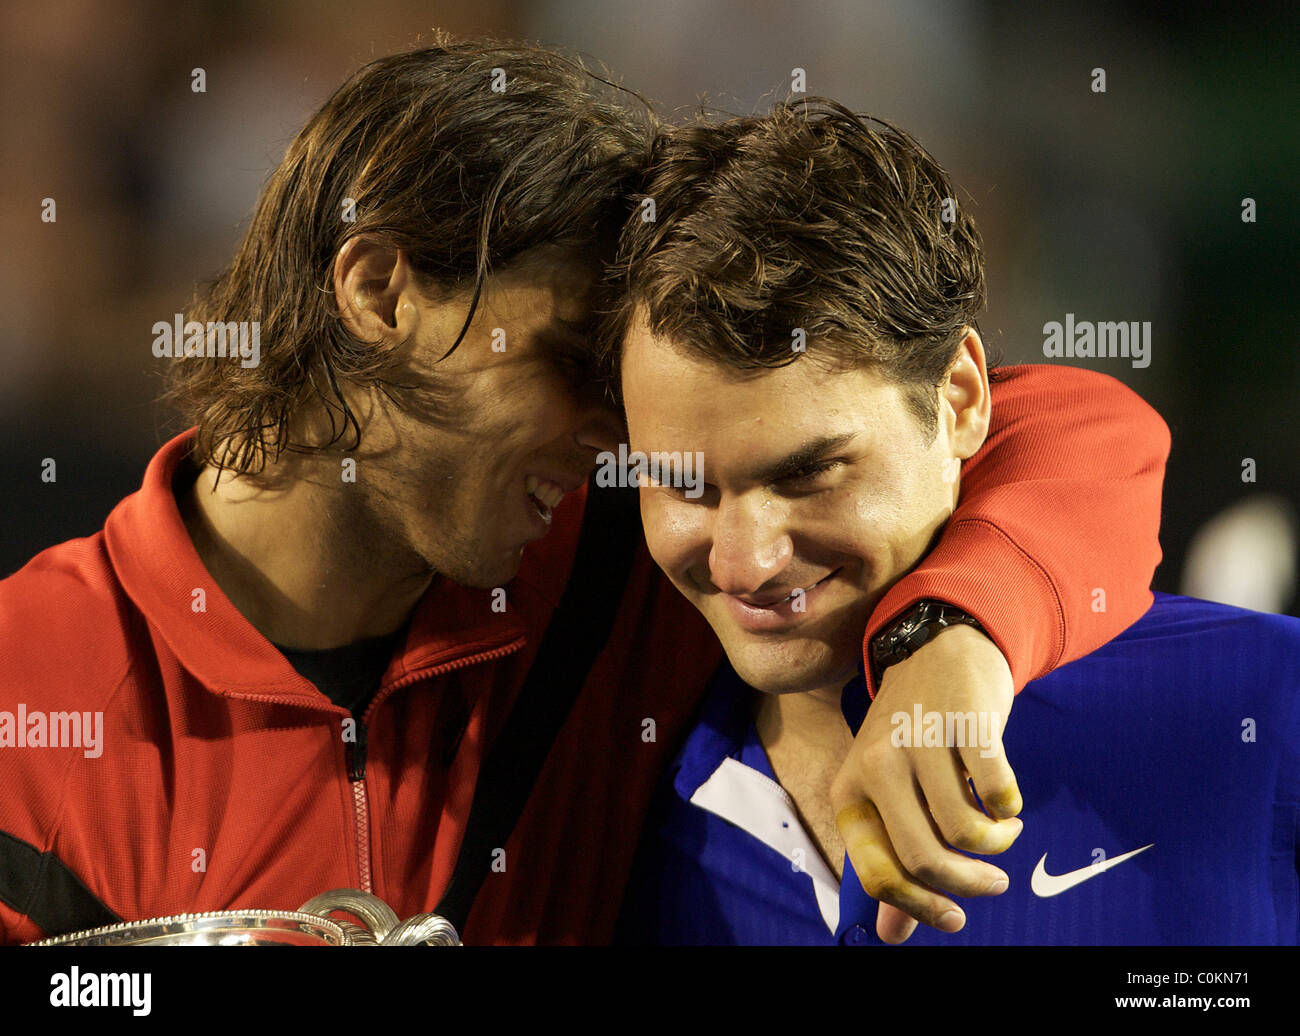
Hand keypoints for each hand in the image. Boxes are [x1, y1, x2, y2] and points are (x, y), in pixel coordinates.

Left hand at [829, 623, 1022, 943]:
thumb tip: (894, 935)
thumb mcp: (887, 790)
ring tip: (1001, 831)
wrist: (936, 647)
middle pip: (923, 856)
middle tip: (993, 883)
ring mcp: (921, 740)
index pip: (876, 869)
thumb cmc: (910, 733)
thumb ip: (892, 857)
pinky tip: (1007, 802)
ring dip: (995, 844)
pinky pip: (999, 792)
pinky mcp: (966, 721)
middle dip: (967, 884)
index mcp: (852, 786)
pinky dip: (1010, 810)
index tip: (954, 919)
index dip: (918, 906)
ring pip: (965, 830)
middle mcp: (878, 763)